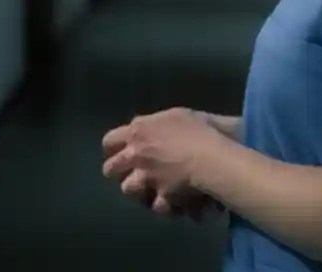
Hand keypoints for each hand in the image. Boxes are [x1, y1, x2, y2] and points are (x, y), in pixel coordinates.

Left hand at [102, 107, 224, 219]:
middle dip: (119, 172)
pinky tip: (173, 201)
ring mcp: (145, 178)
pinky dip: (164, 205)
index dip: (113, 148)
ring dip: (137, 189)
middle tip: (133, 172)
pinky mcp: (160, 197)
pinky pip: (155, 206)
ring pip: (127, 189)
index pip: (110, 140)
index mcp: (138, 132)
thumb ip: (161, 123)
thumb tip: (160, 127)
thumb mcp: (180, 115)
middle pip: (110, 169)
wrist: (211, 158)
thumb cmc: (200, 130)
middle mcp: (136, 155)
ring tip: (151, 188)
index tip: (121, 150)